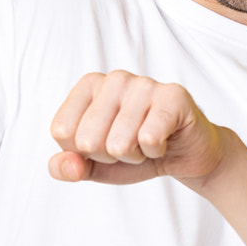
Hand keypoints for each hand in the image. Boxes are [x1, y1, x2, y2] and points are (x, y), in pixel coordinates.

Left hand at [47, 71, 226, 185]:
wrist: (185, 155)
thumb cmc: (136, 152)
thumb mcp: (95, 165)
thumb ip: (69, 166)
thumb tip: (67, 166)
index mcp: (89, 86)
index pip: (61, 131)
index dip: (83, 152)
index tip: (104, 143)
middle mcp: (114, 78)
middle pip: (87, 140)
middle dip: (109, 157)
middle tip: (130, 145)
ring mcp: (144, 84)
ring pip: (119, 144)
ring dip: (135, 156)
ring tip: (147, 142)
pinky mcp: (173, 95)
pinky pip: (149, 139)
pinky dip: (156, 152)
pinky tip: (164, 140)